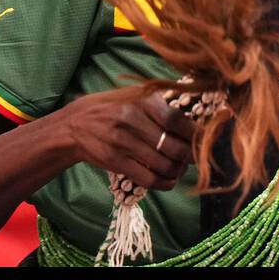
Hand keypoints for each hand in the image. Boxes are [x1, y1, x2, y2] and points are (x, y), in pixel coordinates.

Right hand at [59, 89, 194, 190]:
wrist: (75, 125)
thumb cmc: (113, 108)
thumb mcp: (135, 96)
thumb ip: (162, 105)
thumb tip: (195, 123)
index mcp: (142, 101)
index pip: (177, 121)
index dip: (195, 134)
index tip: (204, 140)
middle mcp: (133, 120)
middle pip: (174, 146)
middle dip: (190, 156)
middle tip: (193, 158)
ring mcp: (123, 142)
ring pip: (164, 165)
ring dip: (178, 171)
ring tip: (179, 167)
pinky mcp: (116, 162)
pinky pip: (149, 179)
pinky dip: (165, 183)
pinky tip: (169, 179)